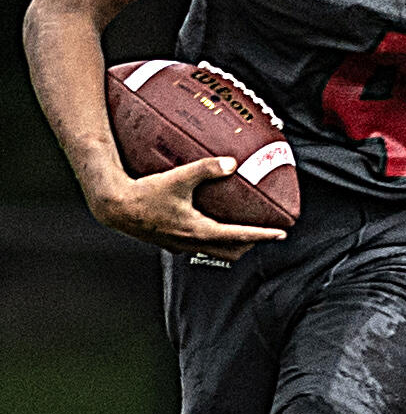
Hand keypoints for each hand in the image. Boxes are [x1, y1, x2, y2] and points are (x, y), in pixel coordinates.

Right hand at [89, 157, 287, 260]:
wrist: (115, 207)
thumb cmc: (145, 193)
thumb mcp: (178, 178)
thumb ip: (206, 169)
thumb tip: (232, 163)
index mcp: (199, 230)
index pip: (240, 237)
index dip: (263, 235)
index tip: (282, 233)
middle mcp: (192, 242)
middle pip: (231, 251)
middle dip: (251, 244)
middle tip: (265, 233)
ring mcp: (180, 245)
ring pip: (215, 251)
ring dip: (232, 244)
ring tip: (243, 231)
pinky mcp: (170, 242)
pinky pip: (198, 245)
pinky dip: (212, 239)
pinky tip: (209, 224)